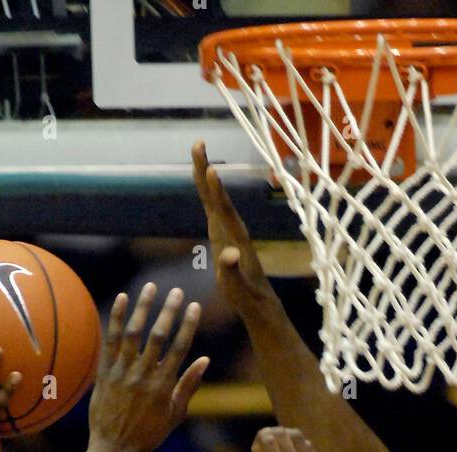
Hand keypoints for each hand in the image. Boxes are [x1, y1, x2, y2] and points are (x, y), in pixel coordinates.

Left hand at [87, 284, 208, 451]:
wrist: (116, 450)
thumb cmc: (149, 434)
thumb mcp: (174, 414)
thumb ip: (188, 385)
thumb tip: (205, 360)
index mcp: (164, 385)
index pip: (180, 348)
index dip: (188, 325)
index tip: (194, 306)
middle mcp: (143, 376)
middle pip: (158, 336)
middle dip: (168, 310)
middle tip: (176, 290)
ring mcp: (122, 373)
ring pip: (133, 333)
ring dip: (142, 308)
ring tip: (150, 288)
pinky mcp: (104, 373)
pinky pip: (110, 341)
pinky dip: (115, 319)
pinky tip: (122, 299)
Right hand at [192, 140, 272, 310]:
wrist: (258, 302)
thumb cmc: (247, 298)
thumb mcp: (237, 288)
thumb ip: (232, 271)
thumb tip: (230, 253)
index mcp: (236, 238)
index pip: (223, 210)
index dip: (216, 191)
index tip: (210, 169)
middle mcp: (233, 229)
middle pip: (217, 195)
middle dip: (205, 170)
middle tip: (198, 143)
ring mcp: (228, 231)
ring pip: (214, 197)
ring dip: (204, 175)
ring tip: (197, 152)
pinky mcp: (223, 235)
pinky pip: (212, 206)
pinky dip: (206, 191)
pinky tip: (202, 180)